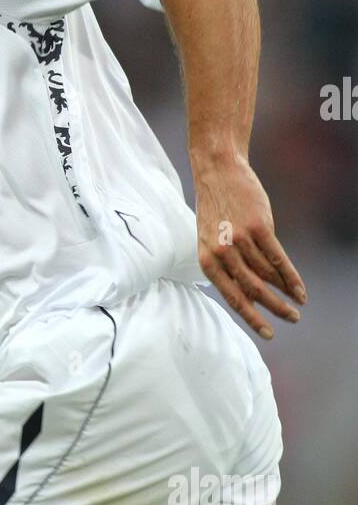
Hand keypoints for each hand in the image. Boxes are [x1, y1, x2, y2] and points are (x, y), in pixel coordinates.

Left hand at [193, 157, 305, 338]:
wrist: (217, 170)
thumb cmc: (215, 207)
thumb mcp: (210, 239)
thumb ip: (226, 264)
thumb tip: (251, 293)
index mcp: (206, 260)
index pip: (232, 296)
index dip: (252, 317)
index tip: (268, 333)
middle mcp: (221, 252)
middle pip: (253, 290)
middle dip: (274, 309)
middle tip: (291, 320)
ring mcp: (240, 239)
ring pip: (267, 275)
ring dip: (285, 293)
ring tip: (298, 304)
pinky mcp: (259, 226)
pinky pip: (278, 258)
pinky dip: (290, 275)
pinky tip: (299, 288)